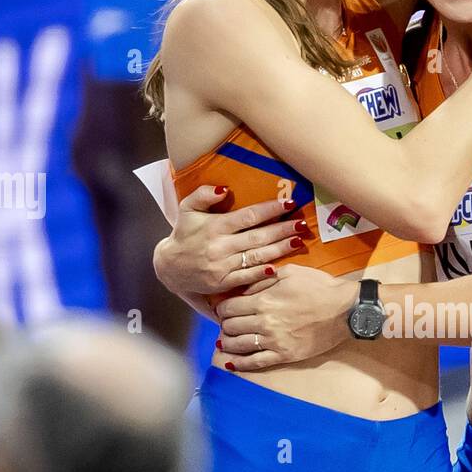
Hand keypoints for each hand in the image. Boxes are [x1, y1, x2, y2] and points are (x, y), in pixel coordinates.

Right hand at [153, 185, 307, 300]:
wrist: (169, 266)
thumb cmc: (184, 233)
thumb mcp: (187, 208)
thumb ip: (203, 195)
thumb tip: (225, 189)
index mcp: (215, 226)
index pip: (248, 216)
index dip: (270, 210)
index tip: (289, 204)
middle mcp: (220, 246)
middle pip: (257, 237)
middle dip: (282, 230)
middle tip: (302, 224)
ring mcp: (222, 266)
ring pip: (256, 257)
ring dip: (279, 250)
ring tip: (299, 241)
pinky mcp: (223, 282)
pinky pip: (247, 278)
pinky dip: (262, 273)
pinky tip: (279, 267)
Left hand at [216, 264, 352, 368]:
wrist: (345, 309)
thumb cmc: (320, 287)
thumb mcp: (289, 273)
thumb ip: (262, 280)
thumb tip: (243, 289)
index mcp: (263, 301)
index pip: (228, 308)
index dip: (222, 308)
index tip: (224, 308)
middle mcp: (264, 323)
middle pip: (229, 327)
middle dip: (225, 324)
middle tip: (228, 323)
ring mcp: (274, 341)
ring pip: (238, 346)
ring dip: (228, 343)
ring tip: (227, 341)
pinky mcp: (284, 355)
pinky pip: (256, 363)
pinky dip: (240, 364)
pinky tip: (232, 363)